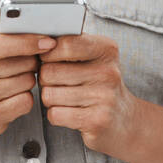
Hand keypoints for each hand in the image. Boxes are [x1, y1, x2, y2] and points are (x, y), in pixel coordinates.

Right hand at [0, 31, 50, 141]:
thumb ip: (6, 34)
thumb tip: (37, 24)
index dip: (28, 42)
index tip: (49, 42)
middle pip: (20, 63)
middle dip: (32, 62)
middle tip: (25, 65)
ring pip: (26, 81)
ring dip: (29, 80)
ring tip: (16, 80)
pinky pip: (25, 101)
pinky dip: (26, 98)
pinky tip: (15, 96)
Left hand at [37, 33, 142, 159]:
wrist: (126, 120)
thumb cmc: (100, 85)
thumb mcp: (94, 57)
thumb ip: (70, 45)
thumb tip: (37, 41)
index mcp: (106, 49)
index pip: (63, 44)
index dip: (47, 54)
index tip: (49, 60)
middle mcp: (108, 71)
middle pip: (49, 71)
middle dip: (45, 80)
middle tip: (58, 84)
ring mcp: (104, 97)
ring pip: (49, 94)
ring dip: (50, 99)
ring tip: (65, 99)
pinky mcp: (97, 121)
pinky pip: (55, 114)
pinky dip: (56, 115)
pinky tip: (69, 113)